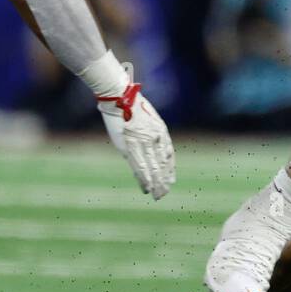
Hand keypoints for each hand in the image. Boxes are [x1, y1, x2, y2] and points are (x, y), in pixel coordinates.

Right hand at [97, 82, 175, 200]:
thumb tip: (148, 152)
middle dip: (164, 180)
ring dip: (155, 183)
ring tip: (157, 194)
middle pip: (162, 163)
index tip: (171, 180)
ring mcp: (144, 141)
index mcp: (161, 130)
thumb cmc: (130, 107)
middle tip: (165, 193)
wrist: (119, 96)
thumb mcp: (147, 120)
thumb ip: (149, 136)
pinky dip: (144, 178)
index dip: (170, 169)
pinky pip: (140, 166)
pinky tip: (147, 188)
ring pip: (153, 167)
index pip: (169, 154)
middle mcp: (156, 137)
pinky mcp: (131, 145)